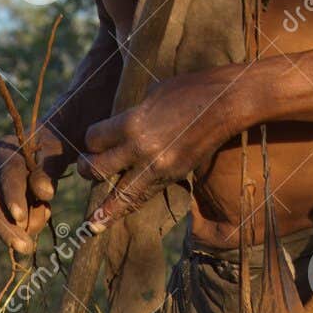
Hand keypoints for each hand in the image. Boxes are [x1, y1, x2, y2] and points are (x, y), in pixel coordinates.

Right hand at [0, 127, 69, 253]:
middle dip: (7, 227)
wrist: (50, 145)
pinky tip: (42, 214)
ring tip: (42, 221)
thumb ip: (49, 169)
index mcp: (6, 150)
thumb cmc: (56, 145)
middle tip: (25, 248)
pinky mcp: (0, 202)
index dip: (13, 197)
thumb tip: (44, 193)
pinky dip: (25, 224)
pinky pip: (8, 220)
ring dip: (18, 228)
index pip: (8, 175)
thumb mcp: (57, 151)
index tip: (21, 218)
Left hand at [77, 70, 237, 229]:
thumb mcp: (152, 95)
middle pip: (98, 169)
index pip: (93, 139)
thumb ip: (132, 115)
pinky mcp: (174, 176)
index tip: (93, 142)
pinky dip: (132, 205)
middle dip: (88, 170)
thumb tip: (119, 128)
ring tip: (92, 223)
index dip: (90, 141)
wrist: (225, 103)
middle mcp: (140, 149)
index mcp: (131, 123)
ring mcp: (158, 167)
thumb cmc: (188, 90)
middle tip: (86, 170)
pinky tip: (120, 216)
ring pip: (121, 196)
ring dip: (106, 208)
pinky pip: (146, 195)